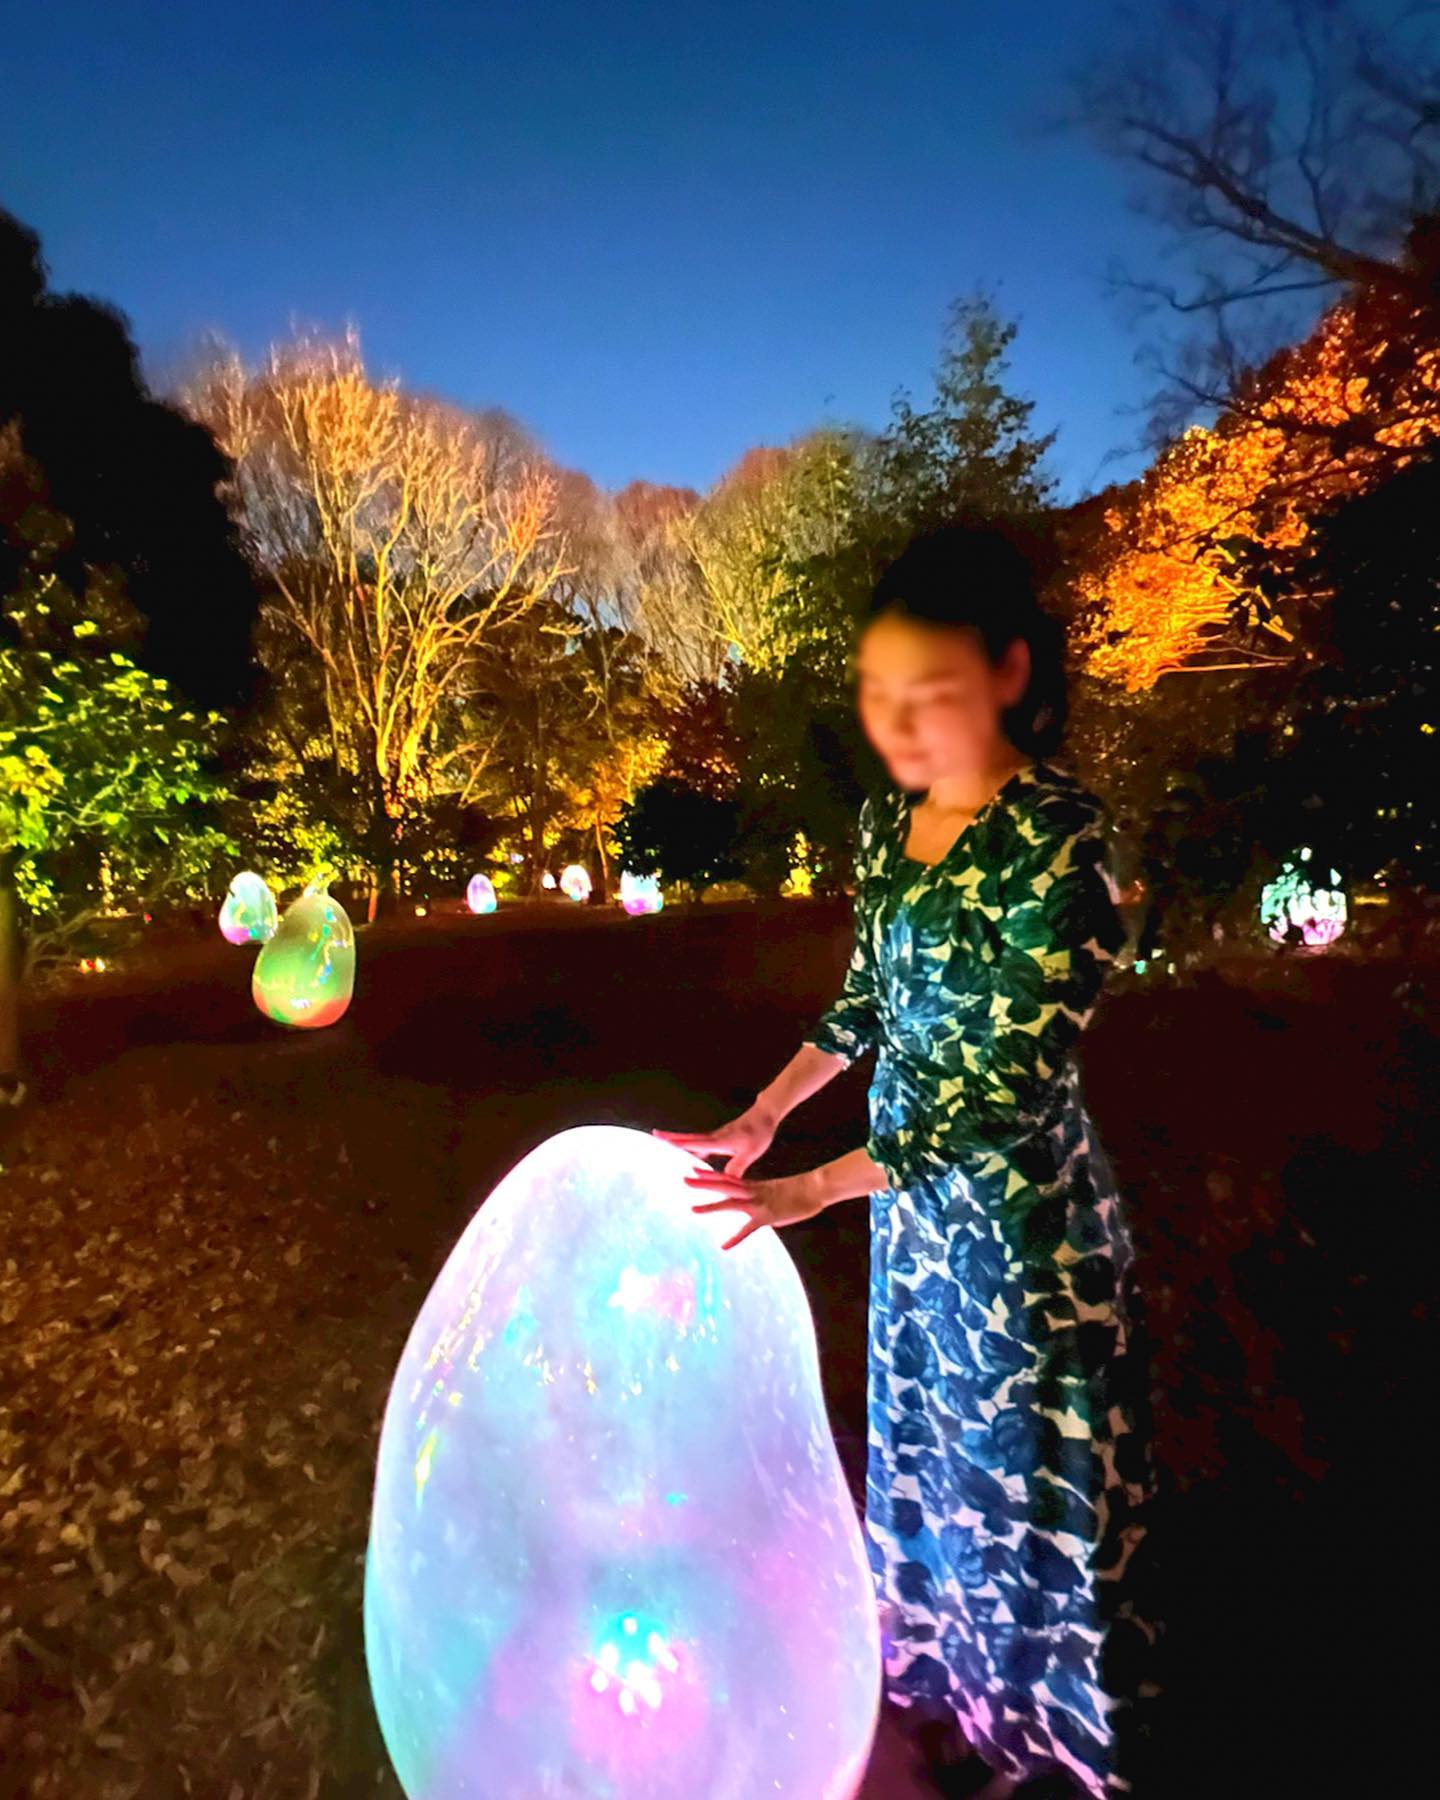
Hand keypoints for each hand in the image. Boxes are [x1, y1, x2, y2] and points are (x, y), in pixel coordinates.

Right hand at [651, 1104, 776, 1177]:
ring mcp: (717, 1136)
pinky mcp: (721, 1137)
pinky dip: (692, 1146)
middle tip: (654, 1134)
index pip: (695, 1142)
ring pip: (694, 1140)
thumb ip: (738, 1165)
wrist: (765, 1115)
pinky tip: (692, 1154)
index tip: (661, 1139)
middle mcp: (715, 1137)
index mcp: (719, 1141)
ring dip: (679, 1141)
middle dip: (672, 1137)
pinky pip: (702, 1143)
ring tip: (665, 1143)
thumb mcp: (751, 1152)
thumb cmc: (759, 1133)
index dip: (678, 1142)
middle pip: (689, 1138)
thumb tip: (725, 1180)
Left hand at [682, 1166, 824, 1251]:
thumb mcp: (776, 1195)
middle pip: (724, 1185)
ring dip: (711, 1206)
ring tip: (692, 1209)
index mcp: (754, 1186)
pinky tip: (724, 1246)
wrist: (814, 1189)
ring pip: (730, 1203)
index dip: (711, 1175)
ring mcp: (758, 1203)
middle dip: (703, 1183)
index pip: (728, 1178)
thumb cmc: (798, 1193)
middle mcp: (752, 1192)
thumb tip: (761, 1220)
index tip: (694, 1169)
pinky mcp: (767, 1216)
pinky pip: (748, 1229)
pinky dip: (735, 1238)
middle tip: (685, 1178)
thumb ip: (764, 1205)